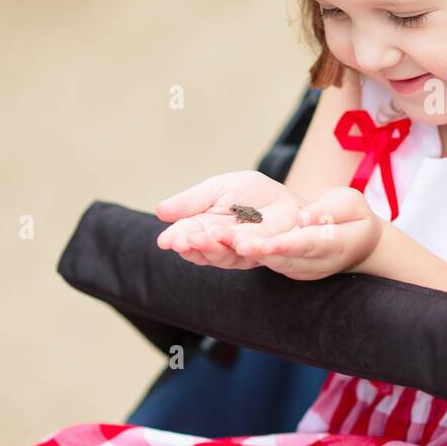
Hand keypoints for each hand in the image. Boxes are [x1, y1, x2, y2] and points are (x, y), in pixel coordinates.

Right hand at [155, 170, 305, 269]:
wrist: (287, 198)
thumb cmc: (250, 193)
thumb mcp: (218, 188)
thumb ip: (192, 201)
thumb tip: (160, 211)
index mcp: (203, 227)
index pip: (185, 236)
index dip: (176, 239)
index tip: (166, 240)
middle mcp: (219, 243)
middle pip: (201, 250)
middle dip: (191, 246)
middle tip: (183, 241)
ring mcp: (240, 252)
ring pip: (223, 256)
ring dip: (213, 248)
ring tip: (205, 237)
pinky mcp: (263, 255)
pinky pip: (254, 255)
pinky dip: (246, 249)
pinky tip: (239, 243)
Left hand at [212, 185, 381, 280]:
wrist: (357, 243)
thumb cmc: (355, 218)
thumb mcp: (351, 205)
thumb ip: (332, 209)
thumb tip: (305, 217)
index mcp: (328, 245)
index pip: (300, 245)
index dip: (272, 245)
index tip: (245, 243)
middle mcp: (306, 262)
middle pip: (269, 258)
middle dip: (235, 250)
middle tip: (205, 238)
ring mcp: (291, 267)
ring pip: (253, 261)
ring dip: (221, 252)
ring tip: (190, 239)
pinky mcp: (277, 264)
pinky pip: (249, 261)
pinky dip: (223, 253)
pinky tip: (195, 242)